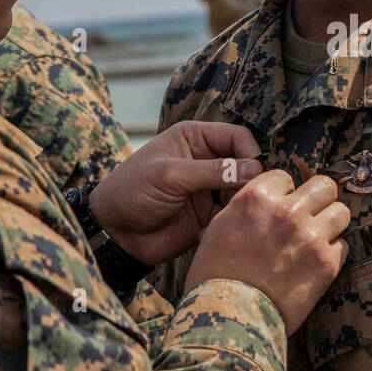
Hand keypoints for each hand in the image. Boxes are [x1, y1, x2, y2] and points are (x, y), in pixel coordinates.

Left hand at [89, 121, 262, 265]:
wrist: (115, 234)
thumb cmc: (132, 192)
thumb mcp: (171, 176)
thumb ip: (214, 171)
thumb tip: (256, 168)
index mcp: (195, 138)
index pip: (238, 137)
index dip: (250, 154)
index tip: (253, 176)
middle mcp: (206, 159)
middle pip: (246, 165)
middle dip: (247, 183)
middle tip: (234, 201)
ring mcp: (209, 188)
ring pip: (243, 192)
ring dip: (237, 205)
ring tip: (220, 217)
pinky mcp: (209, 214)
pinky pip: (232, 215)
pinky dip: (227, 224)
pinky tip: (206, 232)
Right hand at [184, 171, 350, 333]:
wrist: (228, 319)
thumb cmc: (214, 277)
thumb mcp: (217, 229)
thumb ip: (245, 208)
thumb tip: (262, 201)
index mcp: (256, 198)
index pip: (285, 176)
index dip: (284, 192)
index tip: (281, 206)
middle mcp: (286, 212)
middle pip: (324, 185)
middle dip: (317, 199)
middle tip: (310, 215)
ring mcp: (310, 236)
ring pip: (341, 212)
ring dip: (330, 223)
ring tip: (317, 238)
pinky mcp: (326, 264)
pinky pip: (342, 246)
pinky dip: (332, 253)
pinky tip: (316, 263)